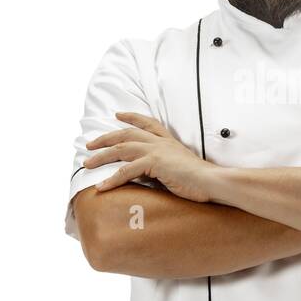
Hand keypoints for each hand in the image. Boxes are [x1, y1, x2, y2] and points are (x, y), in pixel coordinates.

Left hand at [84, 111, 217, 202]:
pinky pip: (127, 170)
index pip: (147, 123)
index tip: (118, 114)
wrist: (212, 181)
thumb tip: (151, 175)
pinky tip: (102, 186)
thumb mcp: (180, 167)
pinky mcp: (155, 163)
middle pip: (126, 134)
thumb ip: (166, 167)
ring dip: (101, 157)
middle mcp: (161, 142)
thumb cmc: (201, 180)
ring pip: (122, 149)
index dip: (131, 117)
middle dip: (105, 138)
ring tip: (87, 164)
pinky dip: (112, 179)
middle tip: (89, 144)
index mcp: (168, 141)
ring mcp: (157, 151)